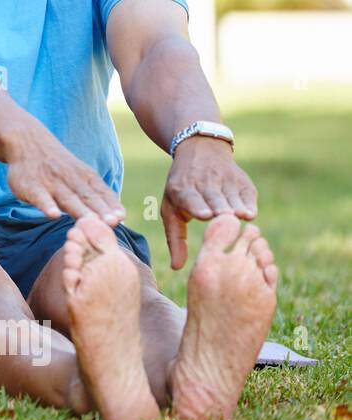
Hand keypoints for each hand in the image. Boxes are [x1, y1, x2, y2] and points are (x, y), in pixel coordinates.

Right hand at [5, 127, 125, 225]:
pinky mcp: (32, 187)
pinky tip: (53, 215)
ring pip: (68, 199)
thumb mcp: (80, 173)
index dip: (111, 205)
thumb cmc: (57, 164)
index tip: (121, 218)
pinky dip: (47, 205)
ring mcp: (51, 183)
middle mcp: (71, 179)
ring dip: (80, 211)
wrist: (27, 141)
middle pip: (88, 197)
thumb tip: (117, 216)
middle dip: (100, 211)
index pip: (101, 192)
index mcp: (85, 177)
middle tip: (112, 223)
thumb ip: (95, 193)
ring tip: (89, 222)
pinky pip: (40, 197)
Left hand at [161, 135, 256, 269]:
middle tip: (226, 219)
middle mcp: (202, 182)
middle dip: (220, 209)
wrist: (199, 150)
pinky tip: (248, 213)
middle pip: (214, 199)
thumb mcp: (171, 209)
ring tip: (240, 216)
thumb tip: (176, 268)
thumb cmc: (182, 189)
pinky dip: (248, 202)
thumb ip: (175, 239)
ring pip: (231, 196)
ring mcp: (223, 179)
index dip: (198, 206)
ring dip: (236, 207)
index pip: (191, 198)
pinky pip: (247, 194)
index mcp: (181, 189)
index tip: (205, 214)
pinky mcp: (241, 180)